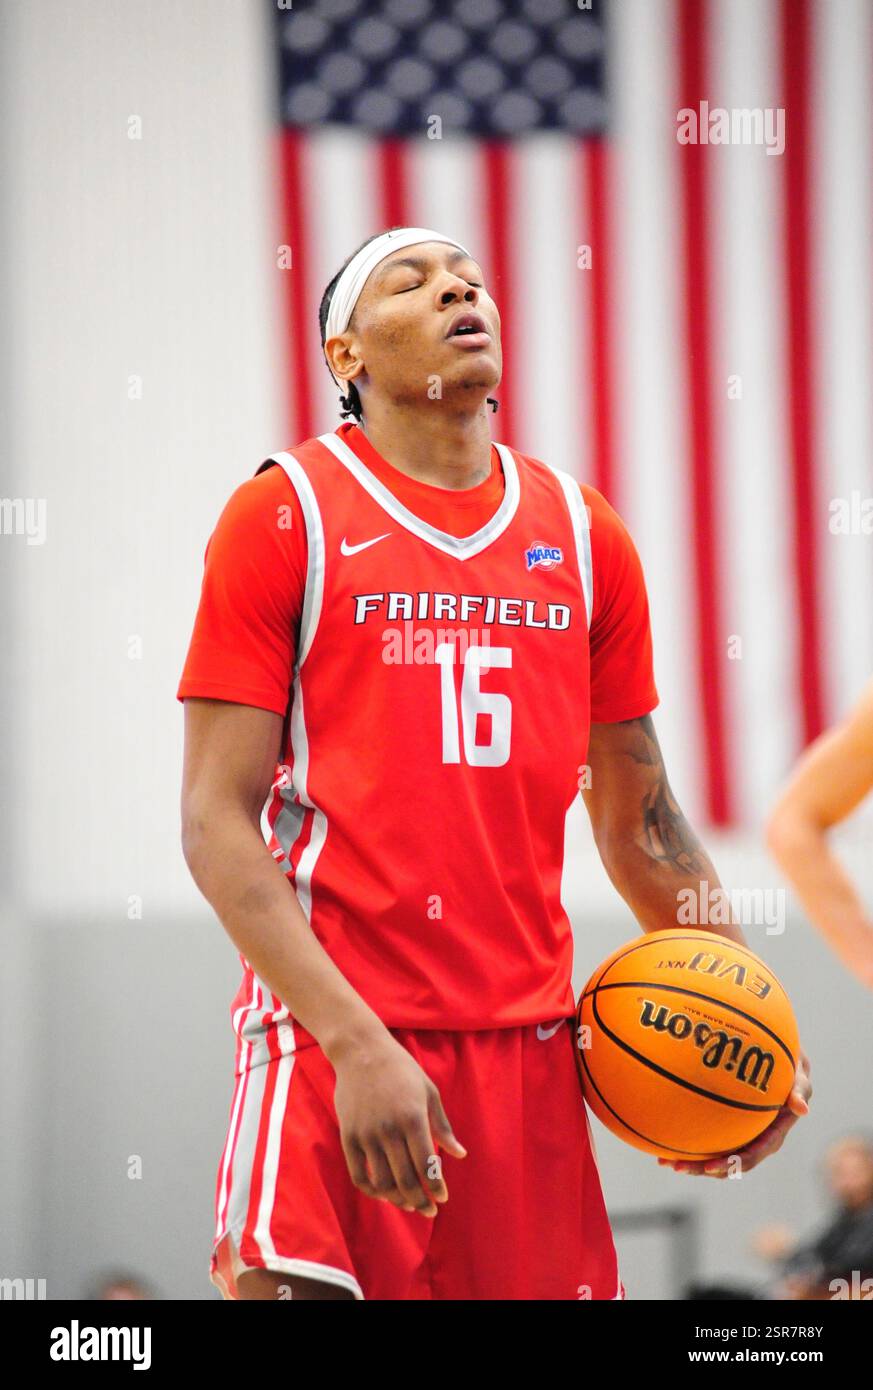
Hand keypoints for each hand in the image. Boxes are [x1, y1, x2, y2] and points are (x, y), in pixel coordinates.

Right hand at [333, 1031, 466, 1215]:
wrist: (361, 1051)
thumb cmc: (401, 1070)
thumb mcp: (429, 1091)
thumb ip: (442, 1126)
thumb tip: (460, 1155)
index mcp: (413, 1117)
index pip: (426, 1164)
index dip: (436, 1187)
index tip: (442, 1198)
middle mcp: (389, 1129)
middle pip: (405, 1180)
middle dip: (420, 1201)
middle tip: (429, 1210)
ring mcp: (366, 1134)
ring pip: (383, 1182)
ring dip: (398, 1200)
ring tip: (409, 1203)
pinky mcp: (348, 1136)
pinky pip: (359, 1174)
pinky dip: (372, 1191)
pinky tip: (384, 1193)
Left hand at [657, 1047, 811, 1177]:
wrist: (783, 1063)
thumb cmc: (790, 1067)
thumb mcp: (798, 1075)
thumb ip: (800, 1089)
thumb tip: (802, 1108)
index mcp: (772, 1136)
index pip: (751, 1157)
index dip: (731, 1164)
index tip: (709, 1167)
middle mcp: (756, 1142)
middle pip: (728, 1164)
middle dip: (702, 1168)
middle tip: (676, 1166)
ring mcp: (742, 1136)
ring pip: (716, 1156)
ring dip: (692, 1161)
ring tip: (664, 1161)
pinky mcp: (729, 1127)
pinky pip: (710, 1139)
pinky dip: (689, 1142)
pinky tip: (664, 1139)